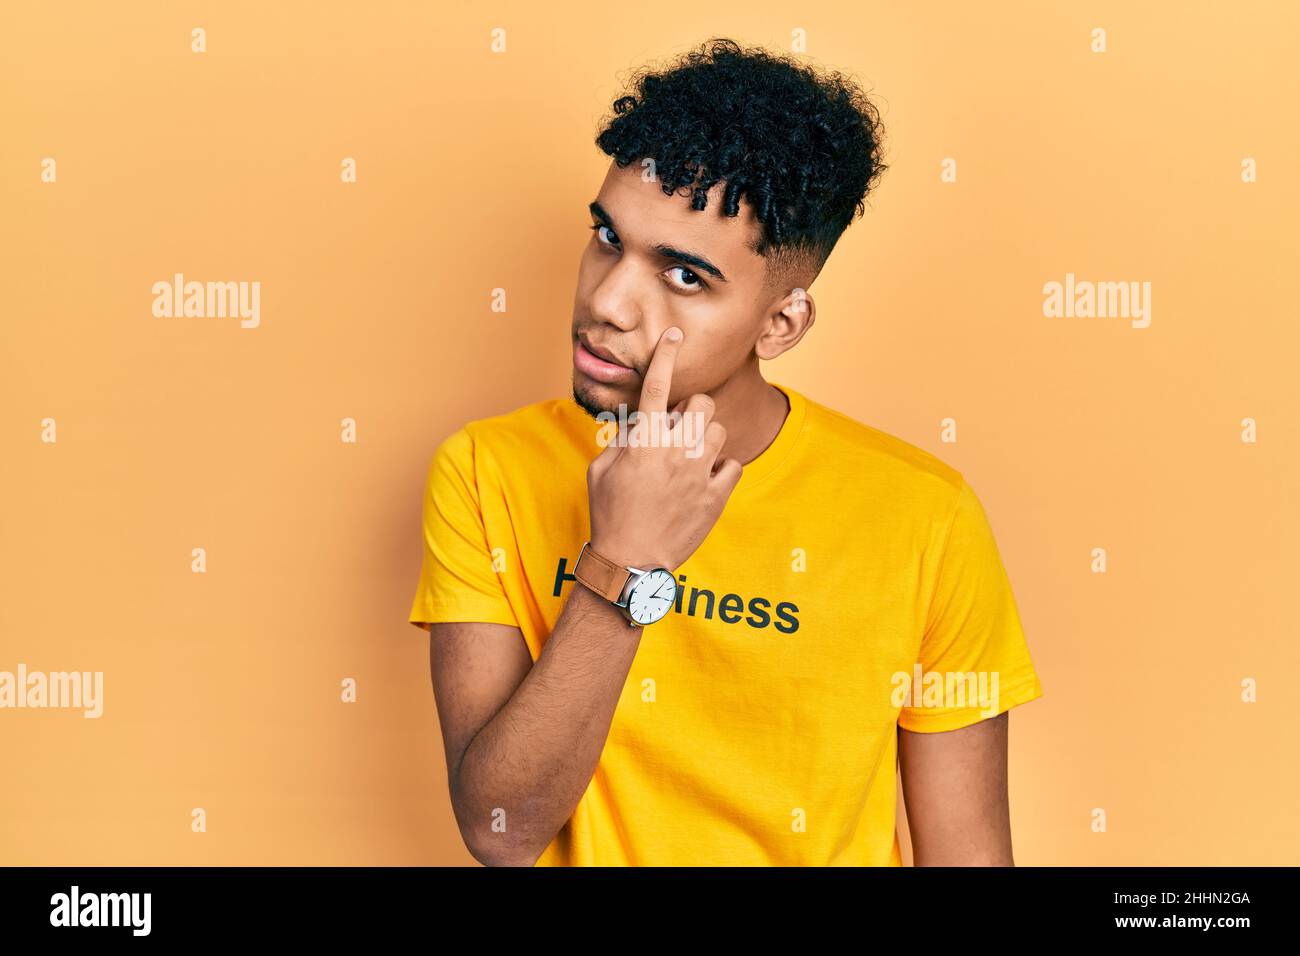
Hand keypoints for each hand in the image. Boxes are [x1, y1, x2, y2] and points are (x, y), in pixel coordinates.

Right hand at [585, 326, 742, 570]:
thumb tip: (641, 422)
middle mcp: (676, 451)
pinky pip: (732, 464)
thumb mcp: (601, 470)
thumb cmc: (610, 514)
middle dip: (691, 410)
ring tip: (689, 458)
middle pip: (701, 404)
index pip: (657, 387)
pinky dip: (720, 468)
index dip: (665, 355)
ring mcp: (699, 473)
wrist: (631, 562)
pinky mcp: (716, 495)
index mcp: (644, 441)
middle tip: (677, 431)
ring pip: (719, 432)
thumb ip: (623, 440)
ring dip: (706, 438)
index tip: (674, 334)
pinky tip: (703, 480)